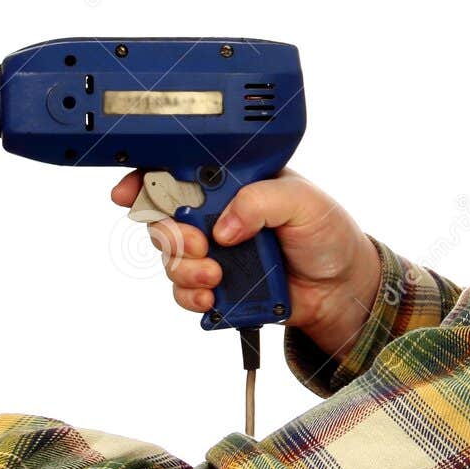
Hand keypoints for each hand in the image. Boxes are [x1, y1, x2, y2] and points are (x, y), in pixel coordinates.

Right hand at [110, 169, 381, 360]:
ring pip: (170, 259)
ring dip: (184, 269)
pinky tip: (212, 296)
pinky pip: (184, 292)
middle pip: (163, 218)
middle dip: (169, 234)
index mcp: (231, 183)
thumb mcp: (302, 201)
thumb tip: (224, 225)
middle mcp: (216, 215)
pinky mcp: (217, 286)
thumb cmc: (326, 233)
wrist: (341, 287)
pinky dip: (191, 296)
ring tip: (215, 276)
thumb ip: (260, 201)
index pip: (178, 172)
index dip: (146, 179)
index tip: (128, 193)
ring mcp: (214, 252)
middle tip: (197, 245)